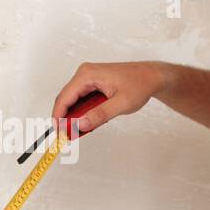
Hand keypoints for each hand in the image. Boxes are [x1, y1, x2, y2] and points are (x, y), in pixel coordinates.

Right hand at [51, 60, 167, 135]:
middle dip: (65, 118)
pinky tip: (85, 122)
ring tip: (76, 132)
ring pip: (72, 100)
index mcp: (88, 75)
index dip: (58, 116)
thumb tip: (80, 124)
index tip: (59, 132)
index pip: (65, 97)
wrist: (152, 76)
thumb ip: (100, 115)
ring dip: (73, 116)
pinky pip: (80, 99)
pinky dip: (80, 112)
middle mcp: (84, 73)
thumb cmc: (139, 85)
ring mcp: (88, 77)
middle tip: (67, 136)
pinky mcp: (92, 83)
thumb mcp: (121, 103)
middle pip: (66, 98)